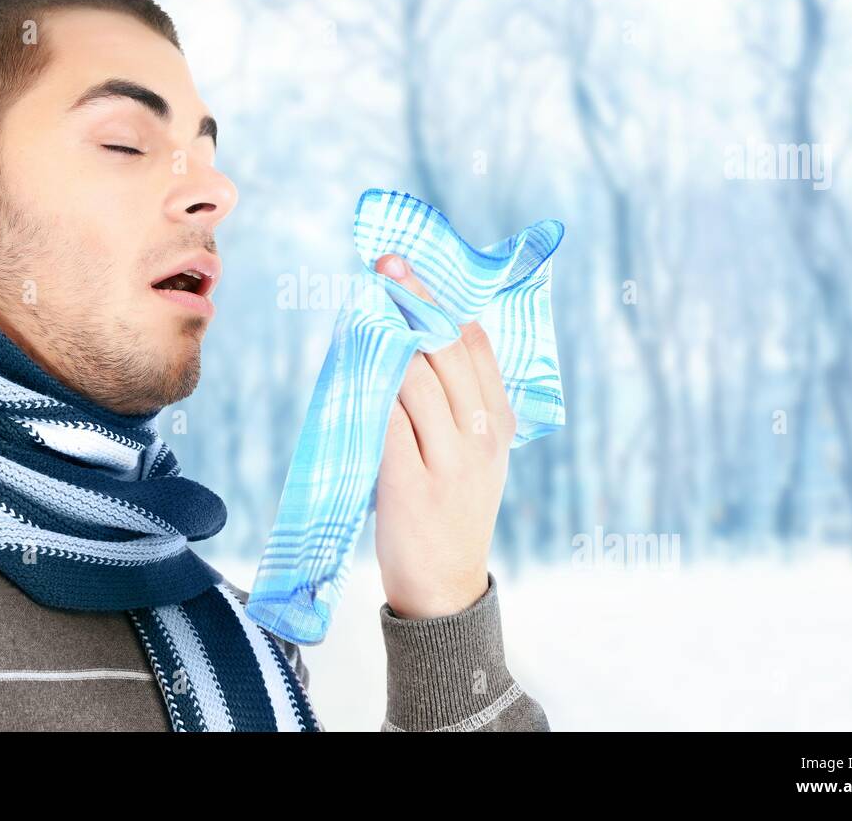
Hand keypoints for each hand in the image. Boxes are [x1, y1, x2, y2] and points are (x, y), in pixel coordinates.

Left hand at [372, 252, 516, 619]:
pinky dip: (368, 389)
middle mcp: (481, 434)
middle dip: (411, 300)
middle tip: (382, 268)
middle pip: (443, 347)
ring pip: (413, 376)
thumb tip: (412, 341)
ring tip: (361, 315)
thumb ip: (456, 402)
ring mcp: (448, 459)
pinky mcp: (411, 482)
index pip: (474, 342)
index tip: (407, 269)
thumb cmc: (451, 508)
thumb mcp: (473, 453)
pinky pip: (385, 419)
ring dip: (384, 340)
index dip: (440, 299)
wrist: (446, 584)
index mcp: (499, 420)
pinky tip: (352, 367)